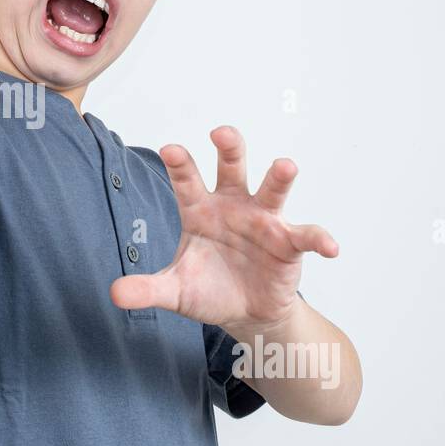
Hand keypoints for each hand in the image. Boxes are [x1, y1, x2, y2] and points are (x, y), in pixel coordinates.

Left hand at [110, 125, 338, 331]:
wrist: (244, 312)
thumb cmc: (208, 289)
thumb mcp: (175, 291)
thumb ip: (147, 289)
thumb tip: (114, 293)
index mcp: (200, 210)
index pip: (186, 181)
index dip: (179, 165)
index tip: (169, 149)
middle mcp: (233, 206)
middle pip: (231, 168)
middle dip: (229, 148)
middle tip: (221, 133)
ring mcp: (264, 220)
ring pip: (272, 190)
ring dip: (279, 176)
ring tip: (286, 165)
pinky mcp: (289, 243)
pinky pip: (307, 235)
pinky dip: (320, 238)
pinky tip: (330, 247)